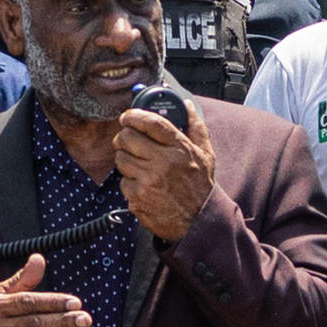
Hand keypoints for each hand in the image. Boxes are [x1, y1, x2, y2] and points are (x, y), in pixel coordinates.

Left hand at [109, 100, 211, 240]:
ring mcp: (149, 182)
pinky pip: (123, 182)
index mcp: (179, 149)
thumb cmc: (200, 186)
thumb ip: (195, 127)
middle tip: (128, 141)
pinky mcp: (138, 199)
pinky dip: (130, 183)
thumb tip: (186, 105)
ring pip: (121, 159)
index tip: (127, 116)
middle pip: (127, 138)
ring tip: (139, 166)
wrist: (199, 222)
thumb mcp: (205, 154)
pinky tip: (143, 186)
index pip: (150, 123)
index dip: (134, 115)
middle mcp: (163, 163)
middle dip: (124, 137)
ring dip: (126, 160)